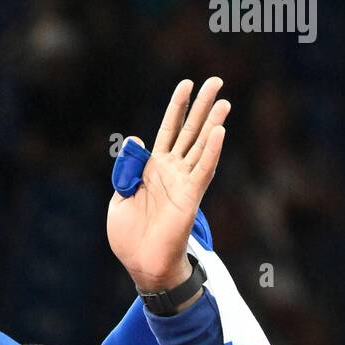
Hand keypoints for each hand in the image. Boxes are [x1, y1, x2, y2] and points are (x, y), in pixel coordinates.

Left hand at [107, 77, 229, 290]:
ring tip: (224, 100)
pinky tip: (219, 131)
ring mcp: (183, 182)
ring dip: (213, 122)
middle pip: (190, 131)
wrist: (142, 264)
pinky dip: (212, 151)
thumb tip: (136, 140)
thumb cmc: (130, 237)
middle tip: (216, 81)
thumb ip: (127, 170)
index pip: (168, 130)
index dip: (177, 107)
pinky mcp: (191, 196)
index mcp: (153, 169)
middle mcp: (172, 171)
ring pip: (201, 146)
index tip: (186, 84)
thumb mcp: (120, 198)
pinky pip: (204, 170)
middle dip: (202, 106)